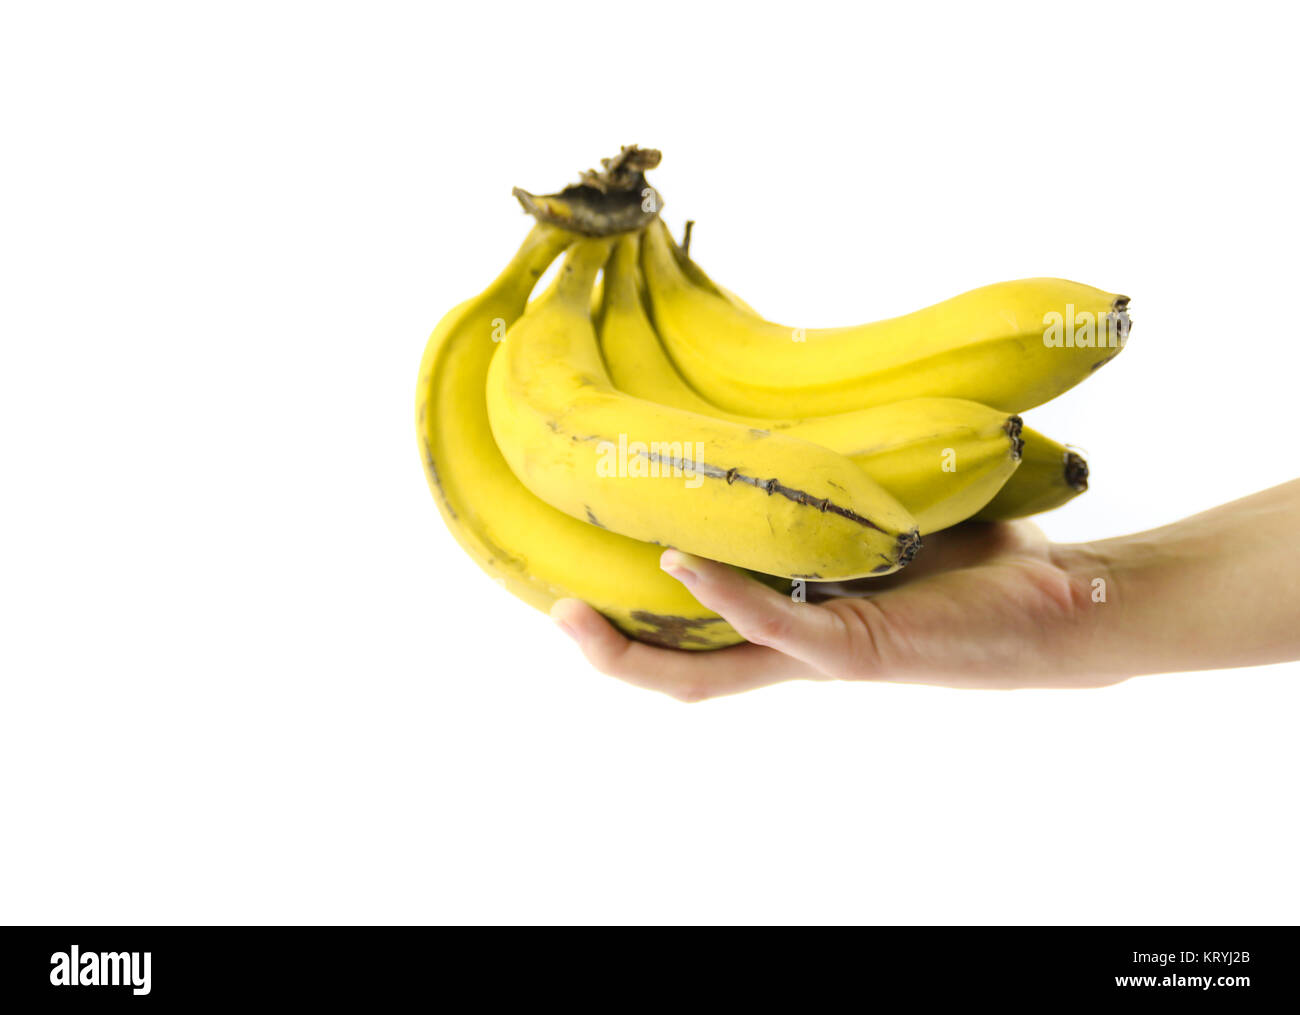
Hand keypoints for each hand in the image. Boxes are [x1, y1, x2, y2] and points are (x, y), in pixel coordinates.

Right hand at [551, 520, 1116, 700]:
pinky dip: (727, 599)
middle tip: (543, 603)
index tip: (571, 563)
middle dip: (606, 648)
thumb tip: (789, 398)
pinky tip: (681, 567)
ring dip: (635, 646)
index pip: (693, 628)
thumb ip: (829, 478)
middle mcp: (796, 642)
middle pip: (679, 668)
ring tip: (570, 611)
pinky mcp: (864, 646)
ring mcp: (825, 649)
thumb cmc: (979, 552)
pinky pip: (780, 629)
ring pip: (708, 672)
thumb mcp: (879, 505)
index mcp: (794, 616)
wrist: (1072, 600)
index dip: (627, 610)